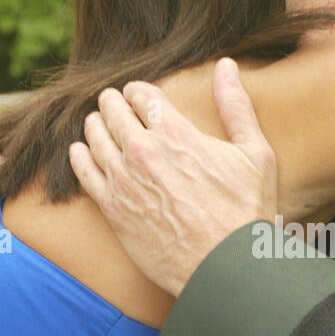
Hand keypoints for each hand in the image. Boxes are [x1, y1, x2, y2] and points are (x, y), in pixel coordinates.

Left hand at [69, 58, 278, 296]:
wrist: (224, 269)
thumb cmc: (246, 214)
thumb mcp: (255, 154)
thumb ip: (236, 107)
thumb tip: (226, 67)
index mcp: (177, 133)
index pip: (141, 94)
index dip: (138, 91)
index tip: (139, 95)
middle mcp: (144, 151)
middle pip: (112, 110)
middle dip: (113, 103)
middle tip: (113, 104)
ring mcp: (123, 180)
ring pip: (93, 136)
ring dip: (95, 125)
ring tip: (100, 125)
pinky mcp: (112, 209)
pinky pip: (83, 171)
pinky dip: (79, 155)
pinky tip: (82, 151)